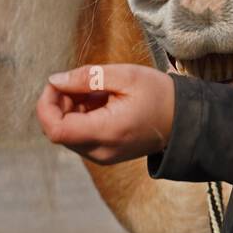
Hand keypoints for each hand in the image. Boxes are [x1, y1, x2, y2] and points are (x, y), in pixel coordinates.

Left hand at [35, 63, 175, 164]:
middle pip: (59, 130)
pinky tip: (100, 100)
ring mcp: (102, 155)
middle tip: (81, 80)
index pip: (55, 130)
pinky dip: (82, 116)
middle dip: (60, 102)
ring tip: (95, 89)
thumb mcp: (126, 76)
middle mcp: (100, 151)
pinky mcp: (105, 153)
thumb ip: (88, 77)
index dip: (46, 105)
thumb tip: (55, 80)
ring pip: (68, 133)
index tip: (57, 83)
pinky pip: (81, 136)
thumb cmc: (159, 95)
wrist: (185, 120)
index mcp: (106, 132)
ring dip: (71, 108)